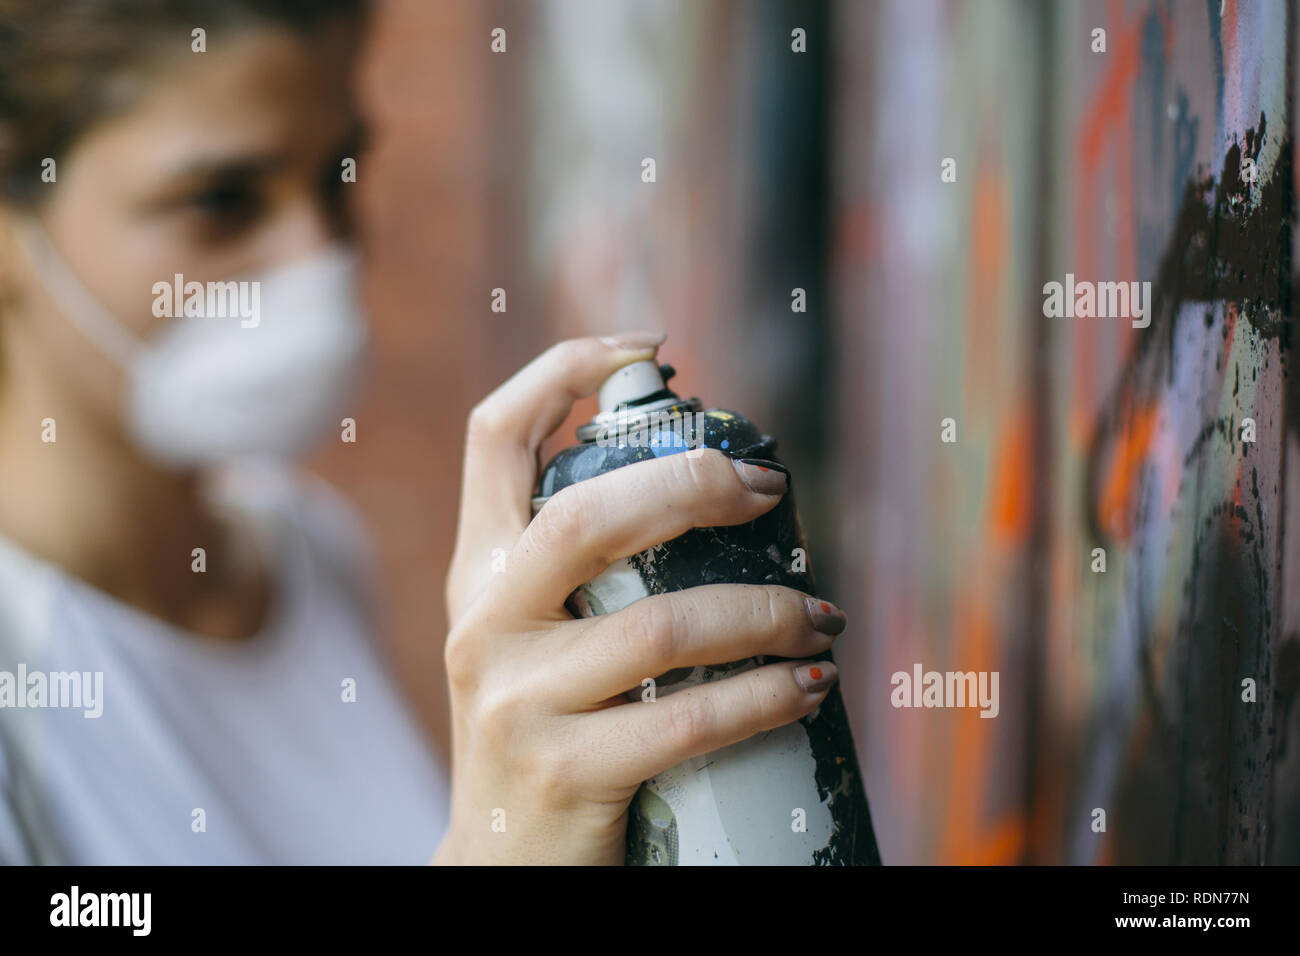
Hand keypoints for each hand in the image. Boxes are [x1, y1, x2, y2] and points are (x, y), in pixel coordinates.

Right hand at [432, 334, 844, 864]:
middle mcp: (485, 624)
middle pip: (590, 514)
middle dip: (695, 482)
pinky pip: (690, 719)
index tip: (649, 350)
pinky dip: (768, 694)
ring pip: (665, 625)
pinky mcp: (566, 773)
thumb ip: (580, 571)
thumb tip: (707, 490)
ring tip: (820, 615)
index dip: (565, 372)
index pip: (494, 437)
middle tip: (768, 489)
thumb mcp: (533, 639)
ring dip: (766, 612)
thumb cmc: (544, 732)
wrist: (501, 861)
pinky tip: (810, 685)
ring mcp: (518, 700)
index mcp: (477, 573)